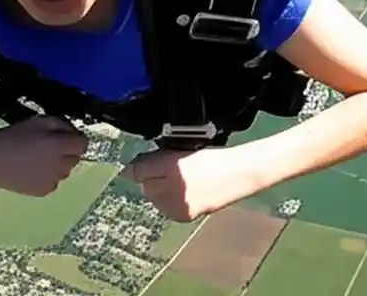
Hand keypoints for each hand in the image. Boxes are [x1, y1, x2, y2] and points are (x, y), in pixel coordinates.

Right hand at [0, 116, 87, 196]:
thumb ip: (61, 124)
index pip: (83, 144)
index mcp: (60, 145)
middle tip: (48, 146)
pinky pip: (53, 182)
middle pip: (75, 158)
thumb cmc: (14, 135)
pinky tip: (32, 170)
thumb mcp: (39, 120)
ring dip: (58, 164)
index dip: (75, 138)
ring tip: (38, 159)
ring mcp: (52, 181)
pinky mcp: (43, 192)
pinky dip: (48, 176)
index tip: (64, 136)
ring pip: (65, 171)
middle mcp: (60, 165)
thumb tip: (74, 133)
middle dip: (66, 151)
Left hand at [123, 147, 257, 221]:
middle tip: (170, 172)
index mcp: (168, 165)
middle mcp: (170, 185)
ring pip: (153, 198)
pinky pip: (165, 209)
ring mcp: (177, 202)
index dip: (140, 166)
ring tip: (180, 183)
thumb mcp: (179, 150)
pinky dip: (169, 203)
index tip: (143, 164)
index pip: (136, 170)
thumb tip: (129, 172)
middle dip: (151, 178)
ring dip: (159, 192)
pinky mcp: (183, 215)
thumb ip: (154, 160)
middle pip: (144, 185)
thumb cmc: (210, 157)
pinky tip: (184, 194)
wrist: (237, 174)